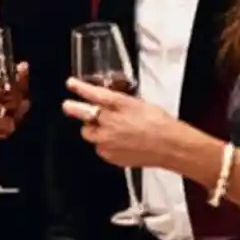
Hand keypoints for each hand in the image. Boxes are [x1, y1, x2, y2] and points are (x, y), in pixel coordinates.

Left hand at [62, 77, 178, 167]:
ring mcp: (107, 140)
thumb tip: (105, 100)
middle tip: (68, 106)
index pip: (92, 93)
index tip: (71, 84)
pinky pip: (99, 148)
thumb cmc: (159, 123)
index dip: (79, 88)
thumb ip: (118, 102)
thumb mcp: (138, 103)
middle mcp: (109, 122)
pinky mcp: (109, 155)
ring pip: (88, 133)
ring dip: (92, 128)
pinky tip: (116, 142)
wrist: (170, 146)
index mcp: (118, 105)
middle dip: (73, 108)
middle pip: (81, 113)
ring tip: (104, 128)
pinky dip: (103, 144)